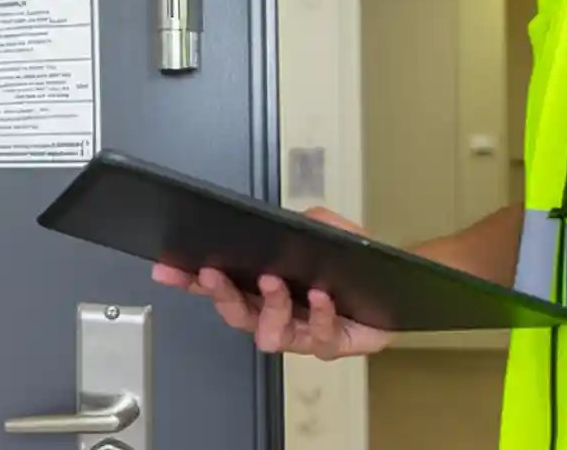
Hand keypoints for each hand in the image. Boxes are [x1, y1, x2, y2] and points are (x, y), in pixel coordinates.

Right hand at [151, 207, 393, 358]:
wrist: (398, 283)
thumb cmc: (352, 260)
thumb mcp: (322, 228)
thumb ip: (300, 221)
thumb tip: (277, 221)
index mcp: (262, 288)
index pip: (218, 286)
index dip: (188, 280)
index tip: (168, 269)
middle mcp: (276, 315)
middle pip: (234, 314)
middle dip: (220, 294)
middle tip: (212, 273)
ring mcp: (301, 334)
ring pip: (268, 333)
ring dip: (268, 306)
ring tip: (273, 282)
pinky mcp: (331, 344)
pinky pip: (318, 337)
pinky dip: (318, 314)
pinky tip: (321, 295)